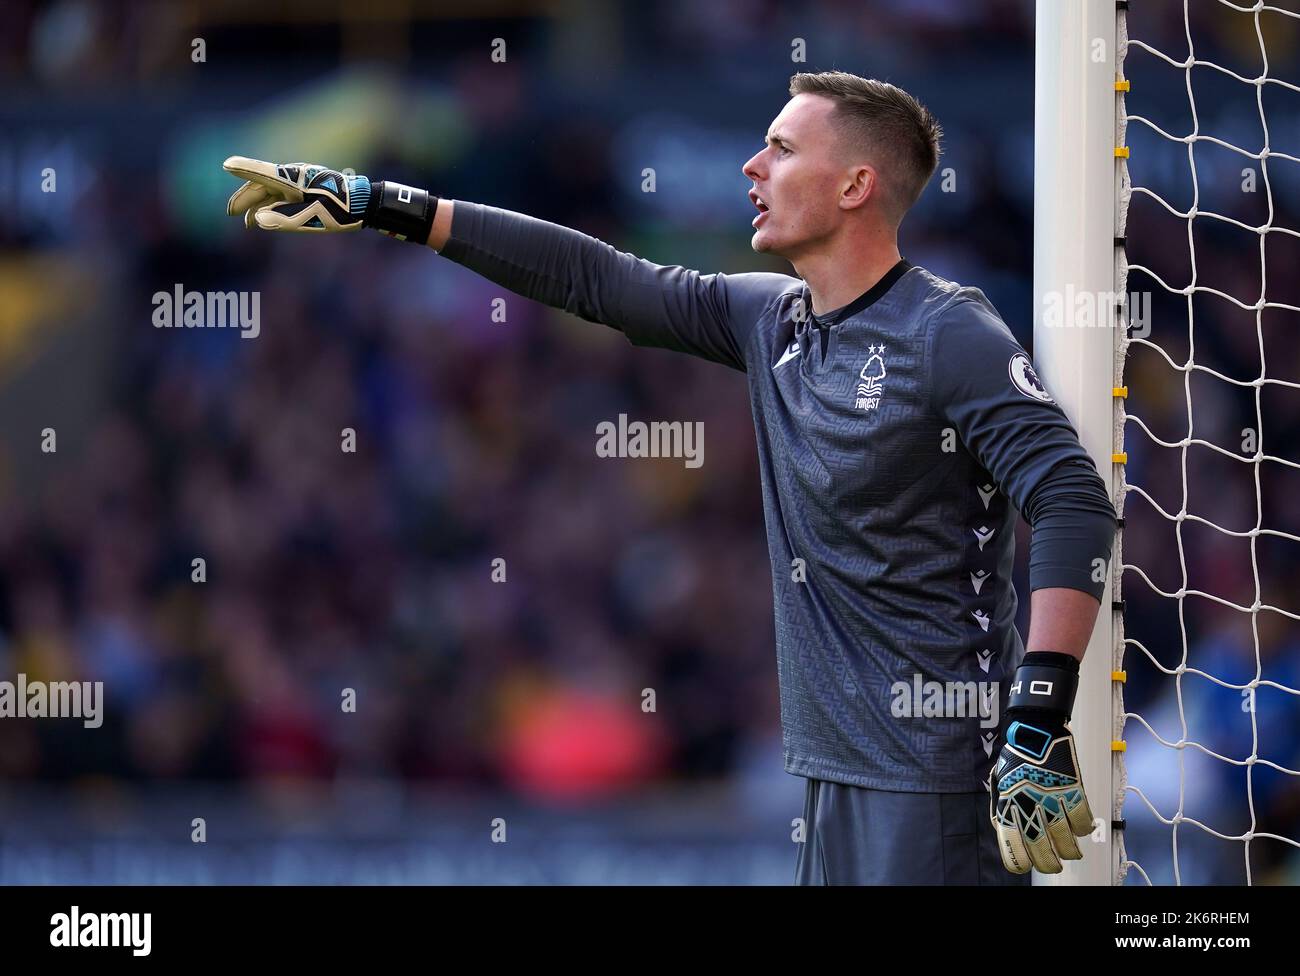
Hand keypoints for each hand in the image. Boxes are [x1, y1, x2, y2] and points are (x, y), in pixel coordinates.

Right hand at [224, 156, 369, 231]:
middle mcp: (294, 176)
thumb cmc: (340, 212)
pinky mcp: (305, 188)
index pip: (264, 173)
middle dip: (246, 198)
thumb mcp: (312, 220)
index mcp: (295, 180)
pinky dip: (271, 204)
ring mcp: (299, 181)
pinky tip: (264, 216)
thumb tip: (257, 219)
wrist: (364, 204)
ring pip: (271, 190)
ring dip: (257, 204)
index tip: (226, 165)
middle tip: (231, 212)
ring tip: (246, 221)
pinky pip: (281, 194)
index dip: (244, 169)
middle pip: (263, 184)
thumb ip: (283, 221)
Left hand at [988, 714, 1093, 873]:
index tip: (1026, 866)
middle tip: (1054, 865)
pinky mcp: (1074, 792)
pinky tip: (1081, 827)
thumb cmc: (1015, 757)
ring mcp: (1053, 801)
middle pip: (1042, 852)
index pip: (1012, 849)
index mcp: (1008, 806)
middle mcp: (1030, 808)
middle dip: (1049, 865)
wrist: (1036, 729)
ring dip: (1070, 852)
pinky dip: (1084, 830)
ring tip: (1071, 852)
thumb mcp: (1000, 783)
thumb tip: (1004, 832)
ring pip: (1067, 843)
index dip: (1019, 863)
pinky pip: (1084, 823)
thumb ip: (1001, 808)